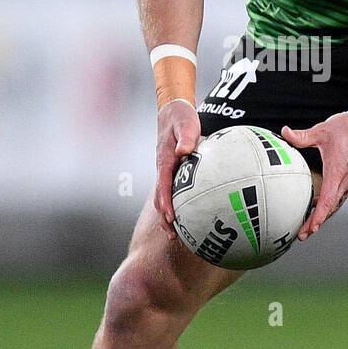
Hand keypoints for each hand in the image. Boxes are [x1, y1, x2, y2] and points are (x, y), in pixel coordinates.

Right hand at [153, 100, 200, 237]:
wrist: (172, 112)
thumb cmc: (181, 118)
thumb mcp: (186, 123)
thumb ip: (186, 137)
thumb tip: (185, 151)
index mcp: (165, 160)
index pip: (164, 185)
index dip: (166, 203)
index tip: (171, 217)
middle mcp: (162, 169)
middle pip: (160, 198)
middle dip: (164, 217)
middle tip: (172, 236)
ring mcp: (165, 172)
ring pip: (163, 198)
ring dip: (167, 216)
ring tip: (175, 235)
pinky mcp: (171, 173)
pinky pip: (171, 192)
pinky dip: (174, 206)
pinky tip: (187, 217)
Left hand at [281, 112, 347, 239]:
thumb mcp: (322, 131)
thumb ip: (302, 136)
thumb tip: (285, 132)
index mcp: (338, 170)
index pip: (328, 200)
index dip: (319, 216)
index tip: (311, 228)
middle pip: (331, 208)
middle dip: (317, 222)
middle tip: (303, 234)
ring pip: (337, 204)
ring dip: (325, 215)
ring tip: (311, 225)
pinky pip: (342, 196)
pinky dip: (332, 204)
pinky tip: (322, 205)